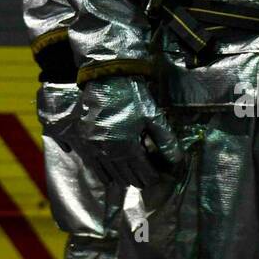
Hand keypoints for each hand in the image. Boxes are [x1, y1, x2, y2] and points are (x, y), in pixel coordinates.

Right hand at [77, 75, 182, 189]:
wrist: (105, 78)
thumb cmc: (132, 95)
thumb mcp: (153, 115)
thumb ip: (166, 140)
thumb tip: (176, 160)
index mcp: (128, 147)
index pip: (143, 173)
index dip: (152, 177)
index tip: (156, 177)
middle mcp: (109, 152)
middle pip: (127, 177)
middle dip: (138, 180)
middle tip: (144, 179)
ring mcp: (93, 148)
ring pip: (109, 175)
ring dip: (121, 179)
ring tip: (129, 179)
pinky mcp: (82, 142)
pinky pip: (92, 167)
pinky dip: (102, 174)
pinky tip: (109, 176)